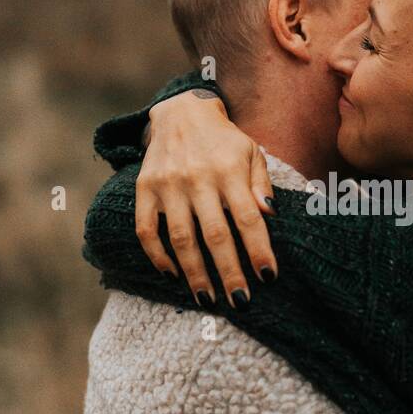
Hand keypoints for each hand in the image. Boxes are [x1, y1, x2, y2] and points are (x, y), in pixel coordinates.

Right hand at [134, 90, 276, 305]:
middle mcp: (198, 178)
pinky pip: (146, 230)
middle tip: (240, 301)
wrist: (180, 112)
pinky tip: (171, 275)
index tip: (268, 277)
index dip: (258, 250)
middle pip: (215, 235)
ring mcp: (168, 185)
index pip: (248, 218)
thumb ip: (261, 184)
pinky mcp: (144, 189)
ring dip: (195, 273)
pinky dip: (157, 256)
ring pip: (181, 239)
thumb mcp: (252, 153)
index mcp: (229, 170)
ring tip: (207, 298)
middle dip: (229, 272)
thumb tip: (268, 215)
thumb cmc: (224, 141)